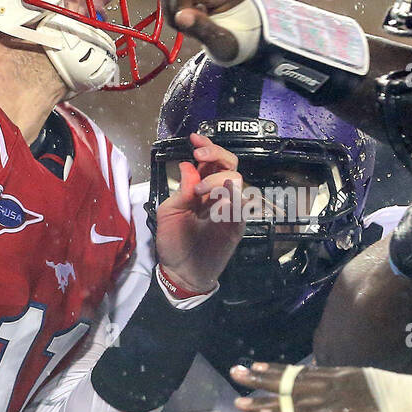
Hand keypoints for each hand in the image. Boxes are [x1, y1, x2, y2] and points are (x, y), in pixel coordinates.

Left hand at [155, 132, 244, 292]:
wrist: (181, 272)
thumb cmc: (173, 242)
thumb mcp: (169, 212)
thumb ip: (181, 190)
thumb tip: (189, 165)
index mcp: (201, 189)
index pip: (211, 162)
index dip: (207, 147)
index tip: (195, 138)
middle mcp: (217, 195)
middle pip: (230, 164)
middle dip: (217, 154)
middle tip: (201, 156)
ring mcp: (229, 210)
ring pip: (237, 181)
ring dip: (217, 179)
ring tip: (200, 192)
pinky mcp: (236, 226)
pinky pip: (242, 206)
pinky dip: (233, 197)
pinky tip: (221, 198)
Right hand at [157, 0, 249, 62]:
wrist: (244, 28)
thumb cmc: (235, 38)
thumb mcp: (222, 42)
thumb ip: (202, 29)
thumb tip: (181, 17)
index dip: (179, 11)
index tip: (192, 28)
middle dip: (172, 11)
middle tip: (189, 26)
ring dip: (169, 7)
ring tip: (189, 19)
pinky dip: (169, 0)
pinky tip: (186, 9)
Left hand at [229, 362, 385, 411]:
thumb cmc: (399, 399)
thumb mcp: (368, 389)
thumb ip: (349, 390)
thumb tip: (336, 396)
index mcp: (340, 375)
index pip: (302, 371)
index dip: (277, 369)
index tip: (255, 365)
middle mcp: (332, 381)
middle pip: (290, 379)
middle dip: (261, 378)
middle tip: (235, 373)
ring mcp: (334, 397)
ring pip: (292, 397)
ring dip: (264, 400)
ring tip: (240, 400)